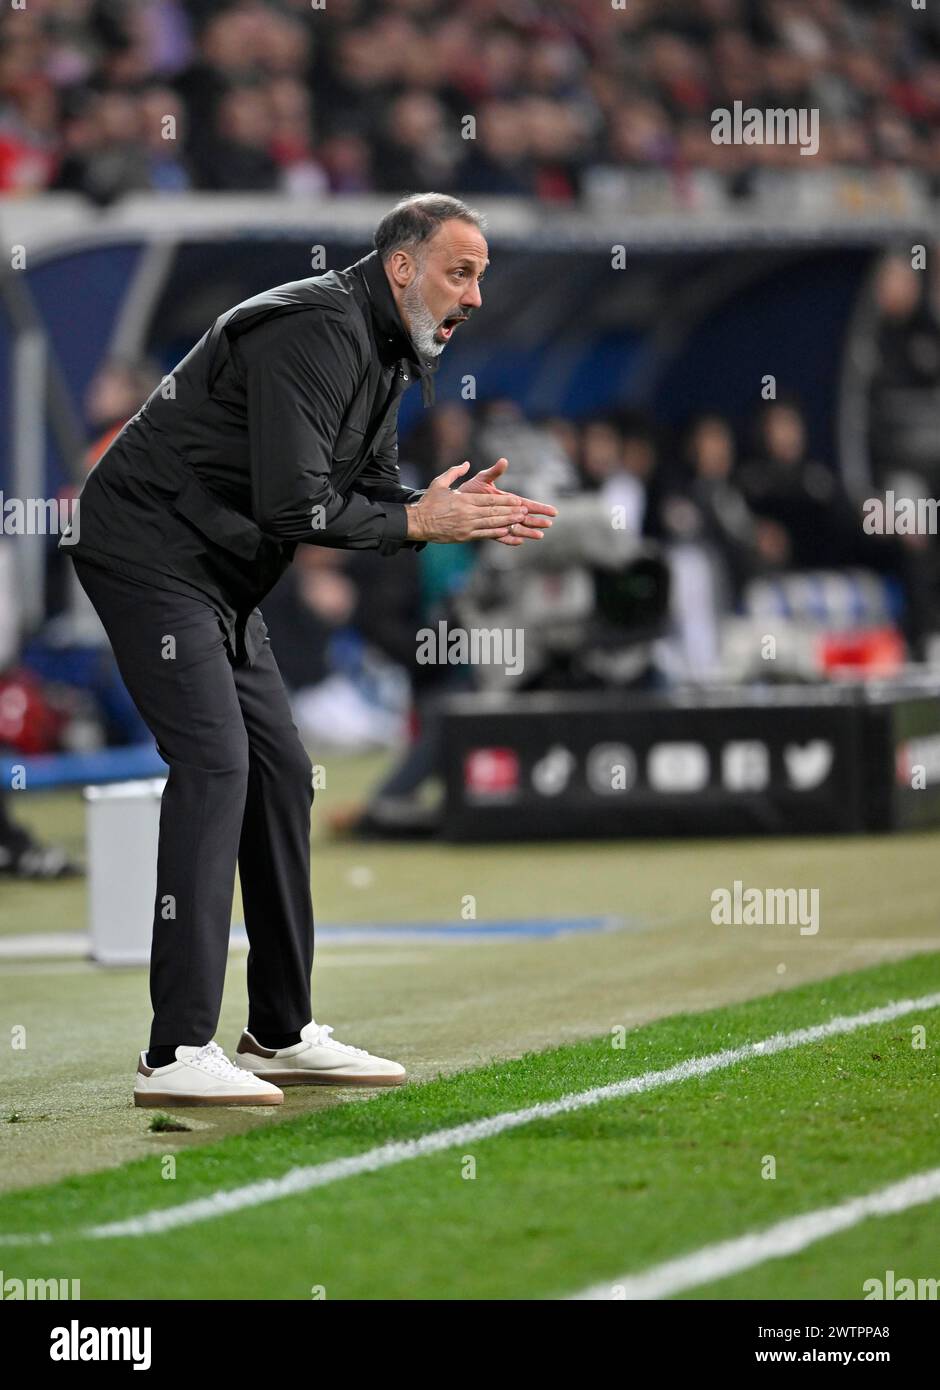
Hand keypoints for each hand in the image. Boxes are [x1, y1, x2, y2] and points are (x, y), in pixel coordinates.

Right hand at [406, 462, 529, 542]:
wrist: (418, 522)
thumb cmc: (429, 502)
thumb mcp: (439, 482)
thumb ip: (454, 472)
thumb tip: (466, 464)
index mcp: (463, 500)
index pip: (489, 500)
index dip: (505, 501)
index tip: (517, 500)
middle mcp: (467, 513)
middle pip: (493, 512)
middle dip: (511, 512)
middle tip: (525, 511)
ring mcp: (466, 526)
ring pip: (491, 524)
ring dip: (507, 522)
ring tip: (520, 520)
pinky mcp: (464, 536)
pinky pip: (483, 534)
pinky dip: (496, 533)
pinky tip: (506, 531)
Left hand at [456, 457, 556, 545]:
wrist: (454, 501)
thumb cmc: (469, 489)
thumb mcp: (483, 478)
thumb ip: (494, 471)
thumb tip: (504, 460)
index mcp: (506, 500)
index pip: (527, 504)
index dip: (540, 508)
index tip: (553, 511)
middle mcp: (504, 512)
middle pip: (525, 518)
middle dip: (537, 521)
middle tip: (549, 524)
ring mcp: (497, 522)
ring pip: (516, 528)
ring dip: (528, 532)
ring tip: (540, 536)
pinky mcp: (487, 530)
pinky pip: (500, 537)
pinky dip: (509, 540)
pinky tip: (519, 542)